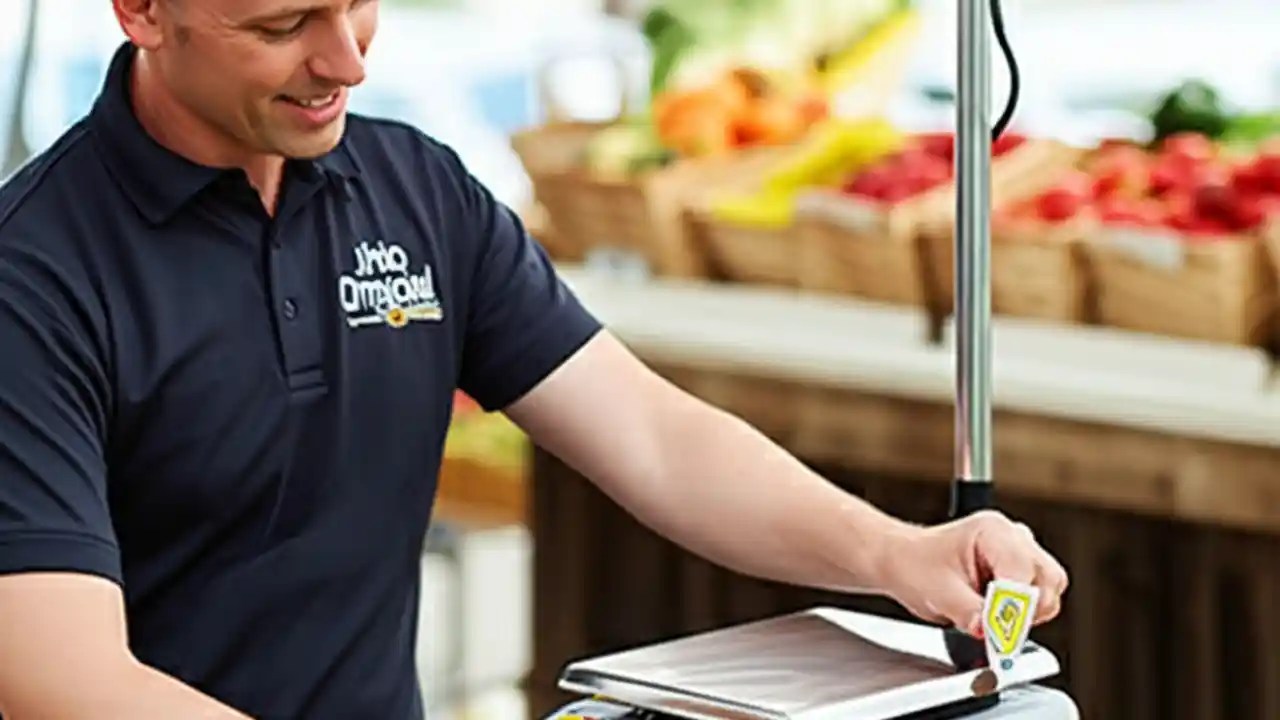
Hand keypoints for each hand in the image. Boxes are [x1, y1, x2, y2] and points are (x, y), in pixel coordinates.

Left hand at [877, 510, 1068, 635]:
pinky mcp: (1022, 568)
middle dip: (1026, 610)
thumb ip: (969, 612)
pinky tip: (995, 609)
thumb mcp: (937, 592)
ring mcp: (1021, 550)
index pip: (1024, 572)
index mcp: (993, 531)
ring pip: (1051, 589)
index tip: (998, 629)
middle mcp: (1013, 536)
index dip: (1013, 606)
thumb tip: (993, 632)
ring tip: (989, 614)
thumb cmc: (916, 565)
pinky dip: (1025, 611)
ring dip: (1028, 612)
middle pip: (1048, 580)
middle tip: (994, 625)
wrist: (904, 560)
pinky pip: (1042, 594)